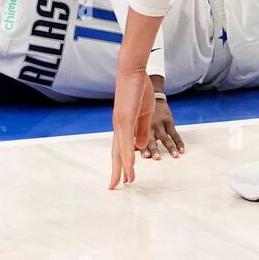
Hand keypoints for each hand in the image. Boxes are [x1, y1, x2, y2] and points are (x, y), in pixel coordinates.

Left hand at [109, 64, 153, 188]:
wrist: (133, 71)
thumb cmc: (139, 89)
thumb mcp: (144, 113)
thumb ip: (142, 130)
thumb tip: (140, 147)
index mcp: (124, 125)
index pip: (121, 148)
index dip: (121, 163)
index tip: (122, 176)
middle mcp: (119, 127)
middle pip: (116, 153)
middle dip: (116, 171)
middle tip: (114, 187)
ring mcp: (120, 123)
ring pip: (121, 151)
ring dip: (123, 168)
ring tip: (126, 182)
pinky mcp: (125, 119)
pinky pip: (127, 142)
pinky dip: (127, 156)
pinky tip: (129, 166)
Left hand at [140, 96, 185, 159]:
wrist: (153, 97)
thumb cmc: (142, 114)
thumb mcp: (136, 123)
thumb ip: (134, 137)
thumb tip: (130, 152)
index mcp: (140, 129)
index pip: (141, 141)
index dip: (143, 149)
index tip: (146, 156)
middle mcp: (149, 127)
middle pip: (152, 141)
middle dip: (154, 149)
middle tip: (157, 158)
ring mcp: (160, 124)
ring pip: (165, 138)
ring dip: (170, 147)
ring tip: (175, 156)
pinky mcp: (169, 121)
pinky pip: (175, 134)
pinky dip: (179, 142)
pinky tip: (182, 150)